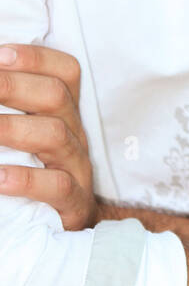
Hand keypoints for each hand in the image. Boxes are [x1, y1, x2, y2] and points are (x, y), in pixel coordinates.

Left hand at [0, 44, 96, 229]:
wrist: (67, 227)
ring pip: (56, 135)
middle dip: (13, 86)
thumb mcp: (27, 135)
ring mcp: (77, 167)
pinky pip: (58, 186)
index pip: (65, 71)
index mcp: (65, 112)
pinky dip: (26, 180)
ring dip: (12, 128)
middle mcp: (75, 133)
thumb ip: (12, 111)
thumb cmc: (37, 171)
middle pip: (57, 96)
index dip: (34, 58)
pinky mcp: (74, 203)